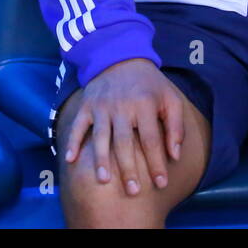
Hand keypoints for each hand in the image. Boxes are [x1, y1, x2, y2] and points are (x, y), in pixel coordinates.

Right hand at [62, 58, 185, 195]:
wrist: (120, 57)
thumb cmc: (150, 84)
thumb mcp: (170, 98)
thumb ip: (176, 126)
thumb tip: (175, 155)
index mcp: (145, 105)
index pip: (152, 139)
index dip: (157, 162)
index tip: (161, 183)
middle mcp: (122, 106)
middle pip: (125, 142)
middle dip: (129, 168)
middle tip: (133, 191)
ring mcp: (102, 106)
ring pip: (101, 137)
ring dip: (101, 160)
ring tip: (104, 180)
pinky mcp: (86, 106)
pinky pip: (78, 126)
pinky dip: (73, 143)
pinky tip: (71, 160)